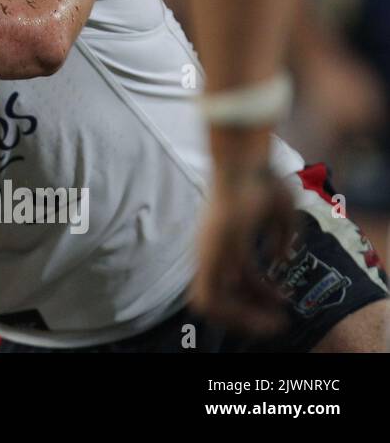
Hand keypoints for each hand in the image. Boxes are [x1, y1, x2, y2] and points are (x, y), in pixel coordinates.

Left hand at [190, 139, 294, 335]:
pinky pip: (213, 299)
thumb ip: (282, 236)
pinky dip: (238, 314)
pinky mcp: (208, 256)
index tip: (283, 298)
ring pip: (211, 304)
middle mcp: (210, 250)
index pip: (234, 277)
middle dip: (249, 312)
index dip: (258, 293)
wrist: (241, 166)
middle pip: (220, 294)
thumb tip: (280, 259)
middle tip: (277, 318)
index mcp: (222, 240)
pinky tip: (270, 313)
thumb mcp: (281, 211)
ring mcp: (206, 253)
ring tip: (274, 323)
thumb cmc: (261, 180)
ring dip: (244, 318)